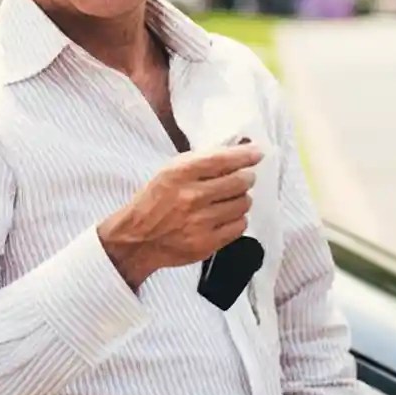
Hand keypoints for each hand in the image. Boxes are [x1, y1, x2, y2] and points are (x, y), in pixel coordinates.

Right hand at [97, 143, 262, 289]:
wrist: (138, 240)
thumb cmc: (155, 202)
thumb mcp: (169, 172)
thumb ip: (199, 161)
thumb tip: (236, 151)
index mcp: (179, 174)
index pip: (222, 160)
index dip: (244, 155)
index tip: (257, 153)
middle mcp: (191, 197)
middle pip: (239, 182)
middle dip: (246, 178)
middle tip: (243, 179)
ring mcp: (200, 222)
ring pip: (243, 204)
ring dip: (241, 200)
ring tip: (230, 200)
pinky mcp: (207, 244)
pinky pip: (240, 227)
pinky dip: (237, 220)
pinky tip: (225, 217)